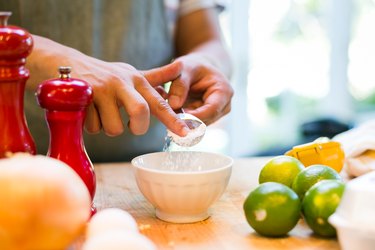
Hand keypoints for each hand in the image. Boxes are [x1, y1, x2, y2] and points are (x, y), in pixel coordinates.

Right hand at [27, 36, 189, 136]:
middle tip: (130, 126)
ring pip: (113, 128)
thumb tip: (179, 67)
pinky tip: (86, 110)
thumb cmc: (104, 74)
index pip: (159, 102)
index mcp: (137, 80)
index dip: (174, 119)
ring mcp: (102, 89)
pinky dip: (91, 125)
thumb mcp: (130, 72)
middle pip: (140, 113)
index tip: (187, 133)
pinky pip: (93, 128)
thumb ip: (155, 76)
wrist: (65, 63)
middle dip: (137, 127)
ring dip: (108, 127)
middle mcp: (122, 82)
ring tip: (101, 112)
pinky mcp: (82, 97)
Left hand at [146, 54, 232, 124]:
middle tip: (166, 117)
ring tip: (166, 113)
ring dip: (182, 121)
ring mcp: (216, 115)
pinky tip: (171, 114)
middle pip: (205, 120)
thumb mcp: (185, 69)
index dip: (195, 116)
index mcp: (224, 91)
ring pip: (198, 126)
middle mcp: (224, 106)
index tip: (177, 117)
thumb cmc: (193, 66)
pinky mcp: (207, 119)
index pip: (211, 109)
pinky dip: (181, 120)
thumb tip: (174, 105)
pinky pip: (193, 124)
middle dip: (186, 120)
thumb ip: (179, 85)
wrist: (199, 70)